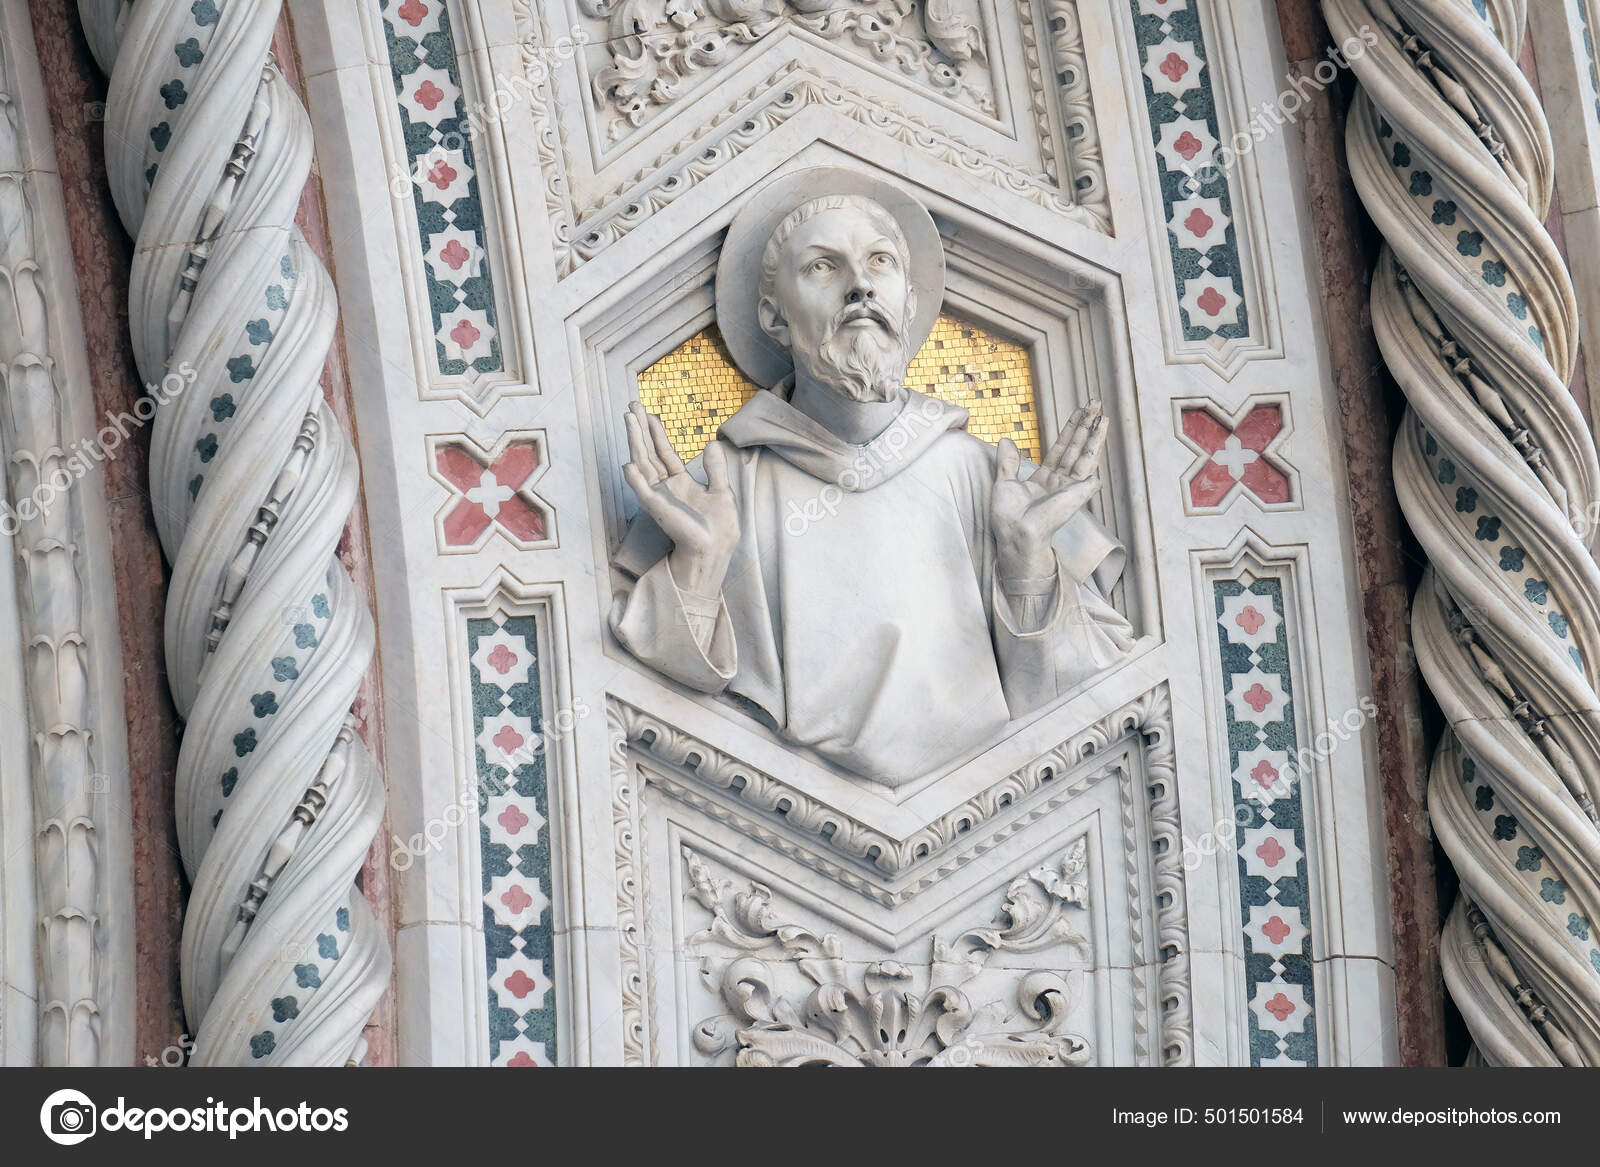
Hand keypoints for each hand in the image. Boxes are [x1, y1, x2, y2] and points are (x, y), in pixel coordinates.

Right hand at [622, 401, 739, 596]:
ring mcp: (659, 496)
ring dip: (635, 441)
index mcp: (680, 482)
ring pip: (643, 463)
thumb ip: (715, 469)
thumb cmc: (719, 528)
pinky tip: (628, 463)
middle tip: (632, 406)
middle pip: (649, 452)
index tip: (649, 414)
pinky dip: (635, 478)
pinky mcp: (657, 508)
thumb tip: (712, 444)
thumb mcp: (722, 491)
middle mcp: (666, 487)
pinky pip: (643, 490)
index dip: (657, 433)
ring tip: (629, 418)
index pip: (664, 452)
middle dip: (640, 429)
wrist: (716, 549)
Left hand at [991, 401, 1106, 581]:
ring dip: (1094, 434)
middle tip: (1095, 404)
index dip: (1069, 431)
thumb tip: (1006, 440)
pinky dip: (1094, 451)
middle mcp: (1060, 482)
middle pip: (1076, 448)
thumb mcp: (1004, 483)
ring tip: (1103, 414)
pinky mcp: (1076, 491)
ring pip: (1085, 454)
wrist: (1015, 532)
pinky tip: (1102, 433)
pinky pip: (1088, 468)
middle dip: (1085, 426)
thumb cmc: (1008, 516)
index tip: (1078, 413)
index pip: (1060, 449)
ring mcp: (1070, 487)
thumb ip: (1008, 462)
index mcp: (1044, 480)